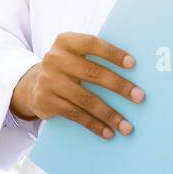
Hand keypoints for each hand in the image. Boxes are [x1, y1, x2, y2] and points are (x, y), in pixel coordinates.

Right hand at [10, 32, 144, 139]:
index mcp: (66, 41)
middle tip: (139, 97)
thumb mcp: (74, 54)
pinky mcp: (46, 101)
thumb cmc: (67, 67)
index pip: (91, 44)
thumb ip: (95, 56)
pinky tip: (108, 132)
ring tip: (127, 126)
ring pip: (85, 99)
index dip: (112, 53)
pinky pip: (75, 115)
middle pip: (93, 73)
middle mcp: (55, 58)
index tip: (132, 64)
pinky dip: (94, 125)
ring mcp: (49, 80)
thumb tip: (132, 68)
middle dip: (119, 86)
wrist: (33, 84)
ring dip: (109, 114)